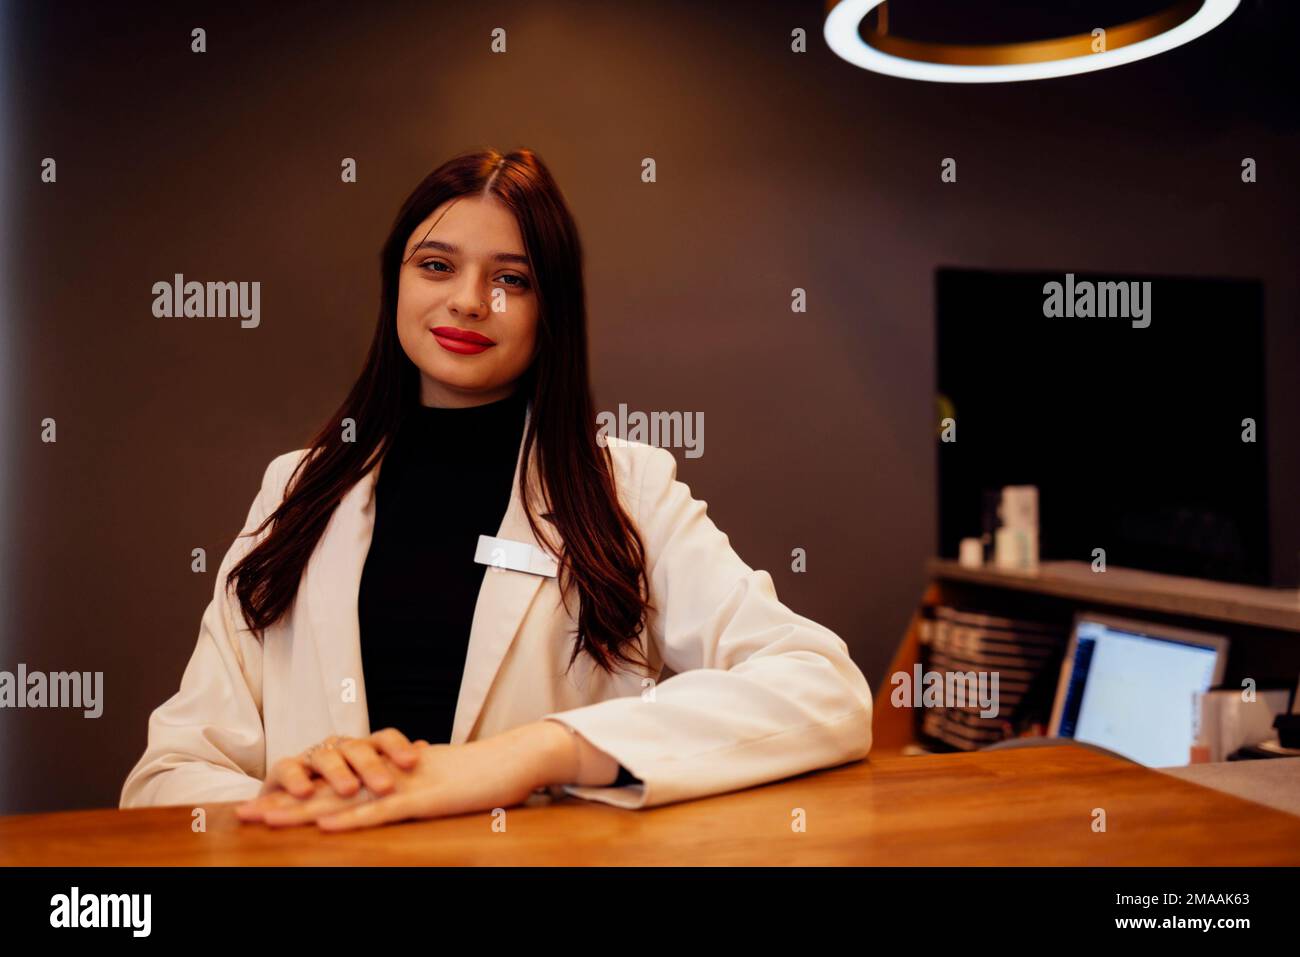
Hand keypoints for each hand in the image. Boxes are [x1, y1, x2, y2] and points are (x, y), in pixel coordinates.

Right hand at [236, 728, 423, 822]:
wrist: (293, 789)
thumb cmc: (340, 781)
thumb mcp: (367, 774)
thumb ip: (392, 762)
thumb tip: (425, 747)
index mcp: (363, 747)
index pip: (383, 739)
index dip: (398, 748)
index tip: (413, 762)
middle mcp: (339, 747)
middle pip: (357, 749)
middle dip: (372, 767)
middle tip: (385, 787)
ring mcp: (311, 756)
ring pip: (326, 757)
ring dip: (338, 773)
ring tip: (350, 789)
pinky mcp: (284, 769)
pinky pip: (288, 769)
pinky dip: (296, 779)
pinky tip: (306, 792)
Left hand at [263, 722, 565, 831]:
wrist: (515, 758)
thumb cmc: (483, 770)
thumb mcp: (442, 771)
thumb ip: (420, 768)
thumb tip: (413, 755)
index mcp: (388, 771)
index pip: (335, 783)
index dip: (298, 792)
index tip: (263, 802)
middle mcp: (387, 775)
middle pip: (327, 789)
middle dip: (284, 802)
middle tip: (242, 812)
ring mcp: (402, 785)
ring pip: (343, 799)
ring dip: (301, 810)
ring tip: (264, 819)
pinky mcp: (423, 799)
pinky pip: (380, 812)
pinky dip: (350, 819)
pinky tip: (322, 827)